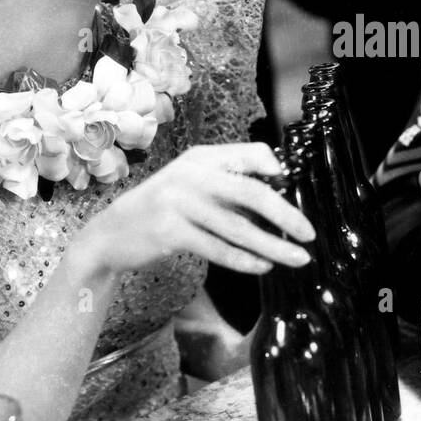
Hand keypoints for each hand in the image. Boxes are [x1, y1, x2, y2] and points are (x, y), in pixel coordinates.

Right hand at [76, 144, 314, 276]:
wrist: (110, 234)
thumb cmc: (162, 209)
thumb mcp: (191, 182)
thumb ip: (228, 181)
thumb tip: (279, 193)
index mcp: (202, 157)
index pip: (251, 153)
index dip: (277, 170)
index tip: (294, 190)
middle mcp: (192, 174)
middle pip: (252, 193)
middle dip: (287, 215)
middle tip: (310, 234)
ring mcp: (179, 202)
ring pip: (239, 228)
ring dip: (274, 246)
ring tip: (298, 259)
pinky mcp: (170, 232)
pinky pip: (218, 248)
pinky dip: (244, 260)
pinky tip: (264, 266)